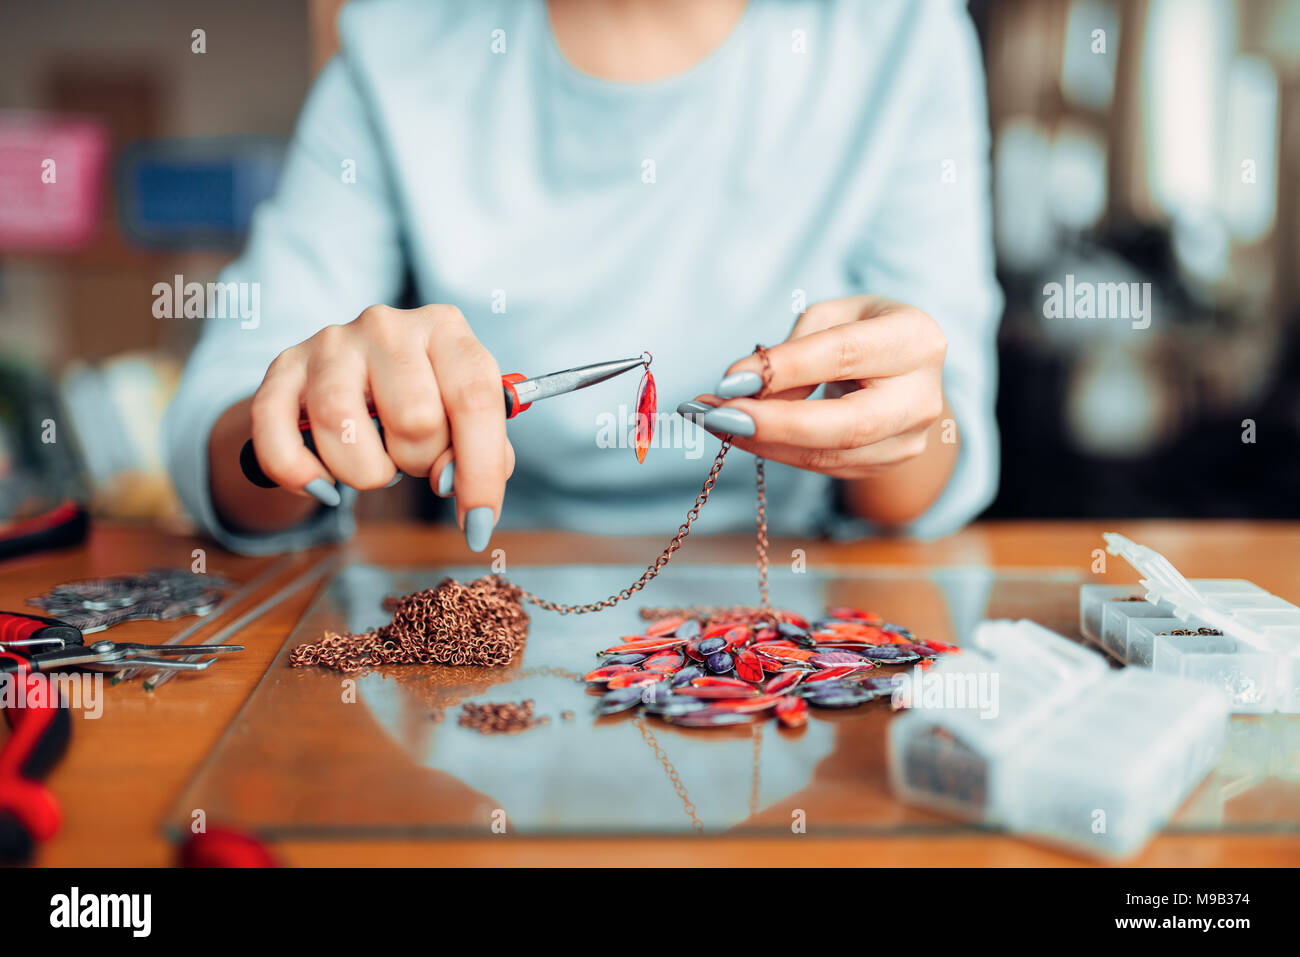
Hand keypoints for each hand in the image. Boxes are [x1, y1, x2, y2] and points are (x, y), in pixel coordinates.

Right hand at [248, 304, 513, 550]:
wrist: (357, 375)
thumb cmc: (425, 398)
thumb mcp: (463, 417)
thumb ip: (479, 452)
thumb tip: (452, 482)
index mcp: (446, 330)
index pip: (475, 400)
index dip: (480, 471)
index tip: (478, 524)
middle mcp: (388, 327)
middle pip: (414, 418)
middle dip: (419, 464)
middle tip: (414, 460)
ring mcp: (331, 344)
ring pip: (343, 425)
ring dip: (365, 471)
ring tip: (376, 465)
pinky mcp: (283, 367)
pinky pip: (276, 432)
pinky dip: (298, 472)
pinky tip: (321, 486)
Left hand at [685, 295, 947, 478]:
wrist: (903, 370)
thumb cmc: (860, 330)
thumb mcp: (830, 318)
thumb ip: (794, 350)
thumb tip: (745, 391)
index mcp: (915, 340)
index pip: (844, 356)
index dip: (785, 370)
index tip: (729, 379)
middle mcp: (921, 396)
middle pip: (846, 424)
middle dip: (774, 425)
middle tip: (717, 418)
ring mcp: (908, 439)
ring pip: (828, 454)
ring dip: (761, 442)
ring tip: (711, 420)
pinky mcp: (886, 464)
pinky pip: (822, 465)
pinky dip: (773, 450)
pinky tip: (735, 431)